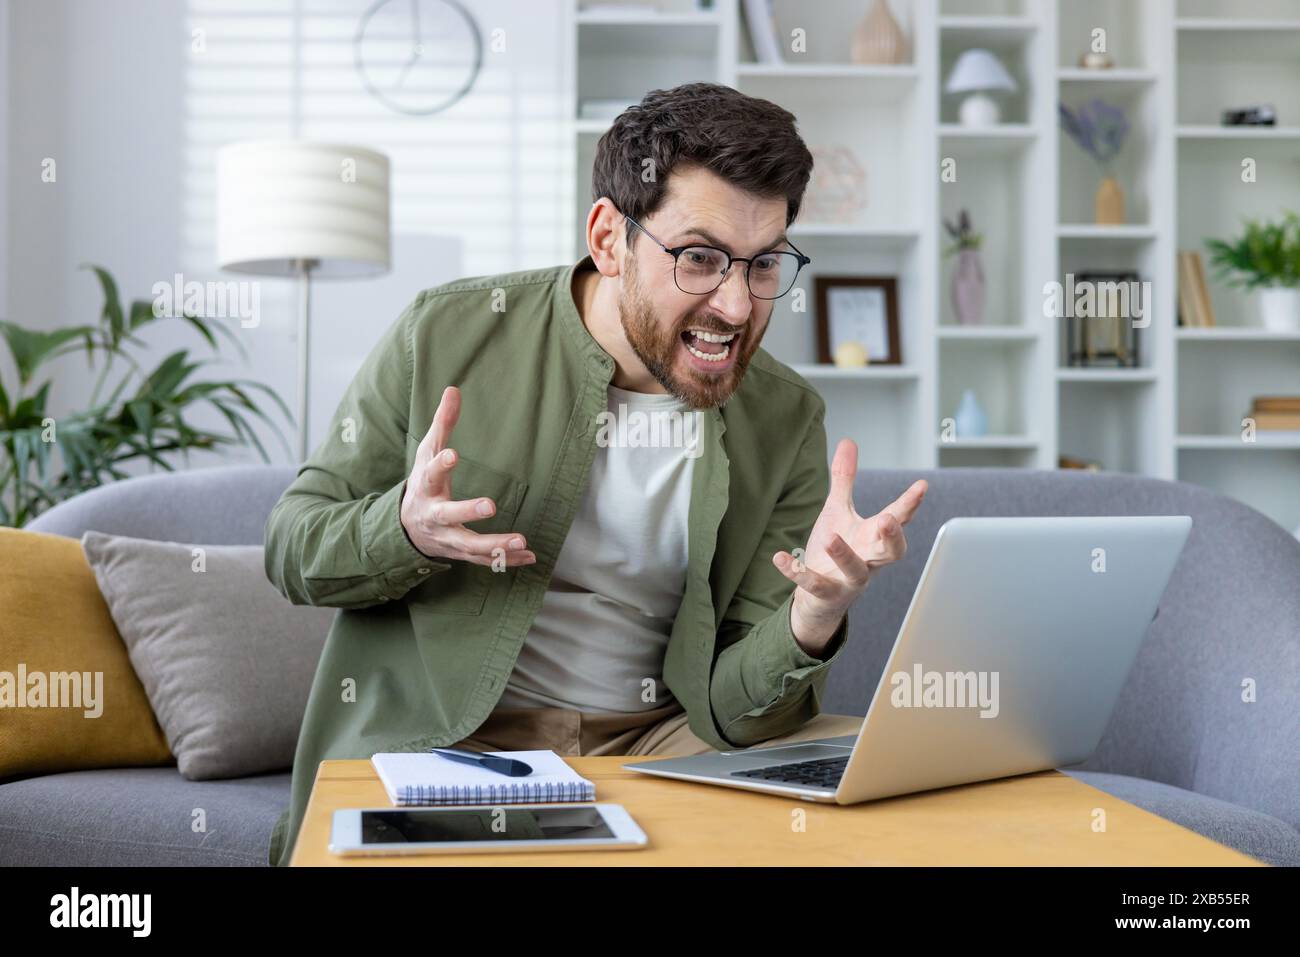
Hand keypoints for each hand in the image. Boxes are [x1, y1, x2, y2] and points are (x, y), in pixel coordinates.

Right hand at [400, 386, 535, 567]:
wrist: (407, 527)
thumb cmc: (422, 482)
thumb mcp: (427, 452)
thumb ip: (442, 423)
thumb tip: (453, 389)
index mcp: (425, 487)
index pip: (430, 473)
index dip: (440, 464)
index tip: (452, 454)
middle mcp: (434, 516)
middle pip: (449, 515)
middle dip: (467, 512)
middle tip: (490, 505)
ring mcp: (447, 537)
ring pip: (470, 546)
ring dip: (495, 545)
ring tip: (522, 541)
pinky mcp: (460, 553)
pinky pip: (483, 560)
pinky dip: (505, 561)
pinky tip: (529, 557)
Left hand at [772, 439, 926, 655]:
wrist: (818, 598)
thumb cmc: (835, 549)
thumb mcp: (838, 511)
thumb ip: (844, 480)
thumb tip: (849, 441)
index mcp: (873, 538)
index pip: (897, 519)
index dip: (909, 504)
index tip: (922, 486)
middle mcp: (867, 560)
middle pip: (890, 552)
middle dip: (892, 537)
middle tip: (889, 519)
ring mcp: (847, 580)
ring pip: (856, 571)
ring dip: (844, 555)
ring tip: (831, 538)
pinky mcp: (824, 593)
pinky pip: (813, 585)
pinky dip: (797, 572)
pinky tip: (780, 557)